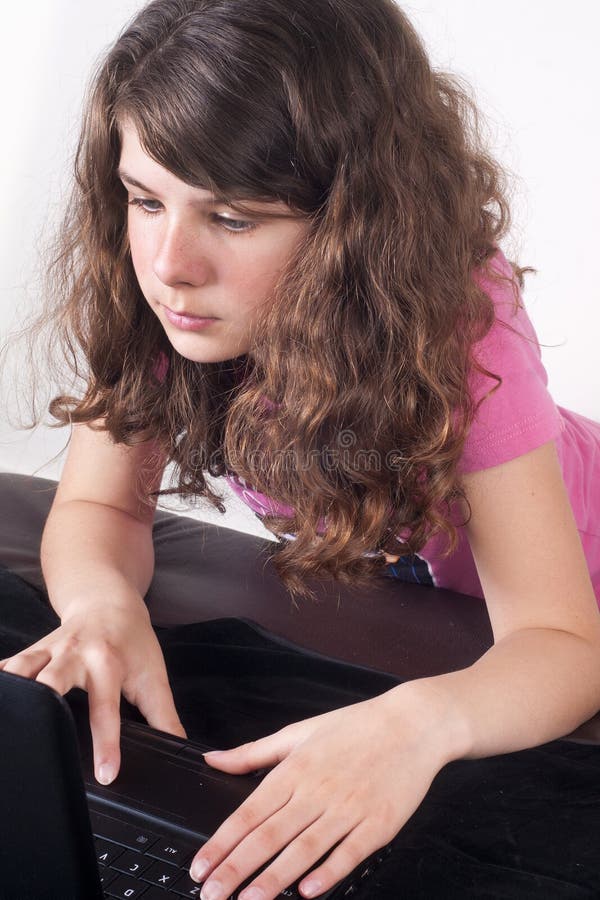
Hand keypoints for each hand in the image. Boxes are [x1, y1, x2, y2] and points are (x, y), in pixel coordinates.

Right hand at [0, 590, 185, 783]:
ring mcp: (48, 651)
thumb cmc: (133, 642)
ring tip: (10, 727)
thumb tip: (180, 748)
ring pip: (21, 671)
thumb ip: (164, 715)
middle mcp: (74, 655)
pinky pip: (7, 665)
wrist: (109, 602)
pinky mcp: (32, 651)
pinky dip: (0, 682)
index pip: (105, 708)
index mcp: (107, 663)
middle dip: (41, 708)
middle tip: (36, 745)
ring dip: (13, 693)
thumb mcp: (154, 676)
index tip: (105, 775)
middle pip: (50, 681)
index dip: (106, 744)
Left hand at [189, 687, 449, 899]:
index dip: (221, 843)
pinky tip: (308, 891)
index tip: (199, 867)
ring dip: (274, 878)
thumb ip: (253, 752)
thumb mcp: (299, 732)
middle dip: (236, 868)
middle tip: (210, 894)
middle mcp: (317, 790)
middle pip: (269, 835)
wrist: (412, 724)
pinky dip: (328, 872)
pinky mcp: (378, 824)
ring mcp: (348, 808)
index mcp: (294, 769)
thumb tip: (212, 759)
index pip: (248, 812)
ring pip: (304, 849)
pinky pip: (349, 853)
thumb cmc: (354, 727)